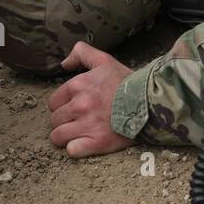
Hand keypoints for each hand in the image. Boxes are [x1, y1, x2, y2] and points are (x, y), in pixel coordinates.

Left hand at [48, 42, 134, 157]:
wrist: (150, 102)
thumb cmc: (127, 82)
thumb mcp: (104, 61)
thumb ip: (82, 53)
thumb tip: (63, 63)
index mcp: (78, 85)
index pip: (53, 102)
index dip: (62, 105)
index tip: (74, 107)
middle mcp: (80, 105)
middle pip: (54, 120)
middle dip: (63, 121)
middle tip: (78, 120)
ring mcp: (87, 125)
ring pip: (58, 137)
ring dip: (66, 137)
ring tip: (79, 133)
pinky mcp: (97, 143)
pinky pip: (72, 150)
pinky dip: (76, 149)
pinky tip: (84, 143)